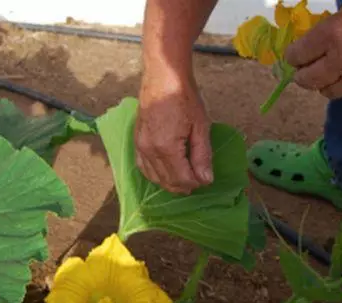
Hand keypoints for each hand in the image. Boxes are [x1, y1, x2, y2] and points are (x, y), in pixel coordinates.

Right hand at [134, 72, 212, 193]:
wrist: (163, 77)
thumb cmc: (185, 97)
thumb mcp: (200, 126)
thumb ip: (202, 155)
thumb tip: (205, 180)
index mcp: (166, 147)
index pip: (181, 179)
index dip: (195, 183)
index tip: (205, 179)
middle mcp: (149, 150)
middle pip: (167, 181)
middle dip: (184, 185)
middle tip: (197, 180)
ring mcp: (140, 146)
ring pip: (154, 177)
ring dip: (170, 183)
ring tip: (184, 178)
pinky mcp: (136, 141)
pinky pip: (143, 167)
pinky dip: (155, 175)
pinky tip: (166, 173)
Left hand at [284, 0, 341, 98]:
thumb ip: (328, 29)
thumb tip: (310, 43)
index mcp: (333, 34)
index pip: (297, 56)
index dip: (294, 57)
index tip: (295, 57)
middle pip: (306, 81)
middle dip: (302, 75)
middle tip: (304, 71)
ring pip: (327, 91)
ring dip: (326, 82)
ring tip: (334, 71)